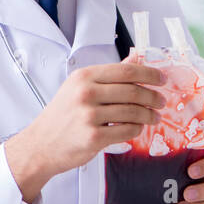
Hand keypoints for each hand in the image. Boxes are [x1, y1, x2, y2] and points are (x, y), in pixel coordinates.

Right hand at [4, 62, 166, 203]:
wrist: (41, 144)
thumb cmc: (62, 116)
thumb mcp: (79, 87)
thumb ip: (108, 75)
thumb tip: (135, 59)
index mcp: (84, 77)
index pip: (126, 71)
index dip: (149, 74)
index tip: (162, 79)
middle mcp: (86, 93)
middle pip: (133, 91)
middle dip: (153, 97)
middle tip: (162, 101)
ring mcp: (89, 115)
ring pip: (133, 112)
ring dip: (149, 115)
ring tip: (154, 117)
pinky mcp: (93, 137)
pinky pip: (127, 130)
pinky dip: (137, 129)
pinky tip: (138, 128)